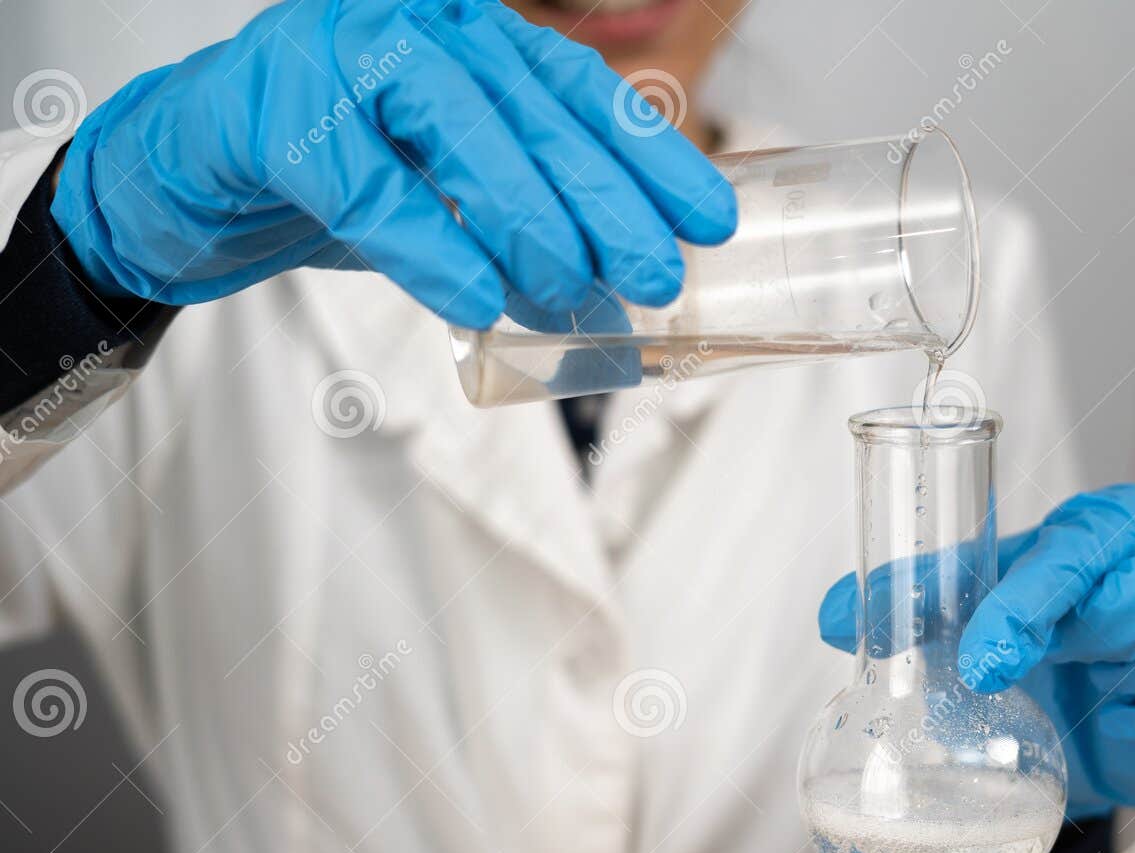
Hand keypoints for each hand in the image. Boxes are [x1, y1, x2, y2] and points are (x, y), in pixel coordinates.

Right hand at [50, 0, 735, 328]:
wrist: (185, 177)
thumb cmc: (328, 180)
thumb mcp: (445, 198)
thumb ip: (519, 228)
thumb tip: (618, 302)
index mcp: (469, 42)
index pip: (578, 93)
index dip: (649, 157)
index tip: (710, 221)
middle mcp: (415, 28)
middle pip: (531, 114)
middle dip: (605, 201)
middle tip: (657, 275)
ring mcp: (339, 52)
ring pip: (458, 131)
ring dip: (528, 220)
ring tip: (577, 294)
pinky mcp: (273, 109)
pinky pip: (364, 184)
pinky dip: (426, 246)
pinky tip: (474, 300)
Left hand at [818, 484, 1134, 818]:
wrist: (1082, 723)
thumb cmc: (1033, 644)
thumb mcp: (973, 611)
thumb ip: (911, 600)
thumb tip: (837, 614)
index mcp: (1115, 523)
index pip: (1079, 548)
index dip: (1029, 605)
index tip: (982, 660)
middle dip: (1086, 642)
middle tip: (1038, 674)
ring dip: (1129, 692)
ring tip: (1090, 697)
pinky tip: (1127, 727)